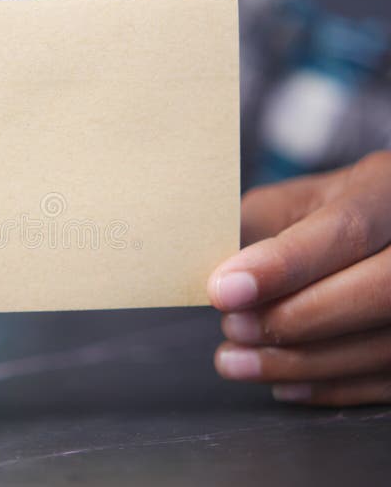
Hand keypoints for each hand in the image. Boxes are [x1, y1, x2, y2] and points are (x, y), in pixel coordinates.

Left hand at [207, 151, 390, 405]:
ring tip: (238, 361)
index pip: (346, 229)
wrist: (375, 232)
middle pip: (380, 291)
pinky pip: (388, 380)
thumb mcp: (288, 204)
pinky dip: (329, 387)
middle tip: (232, 327)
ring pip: (384, 345)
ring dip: (302, 362)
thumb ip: (251, 231)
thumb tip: (206, 274)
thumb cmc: (321, 216)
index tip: (224, 290)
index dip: (284, 265)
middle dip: (295, 318)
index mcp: (385, 190)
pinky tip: (282, 384)